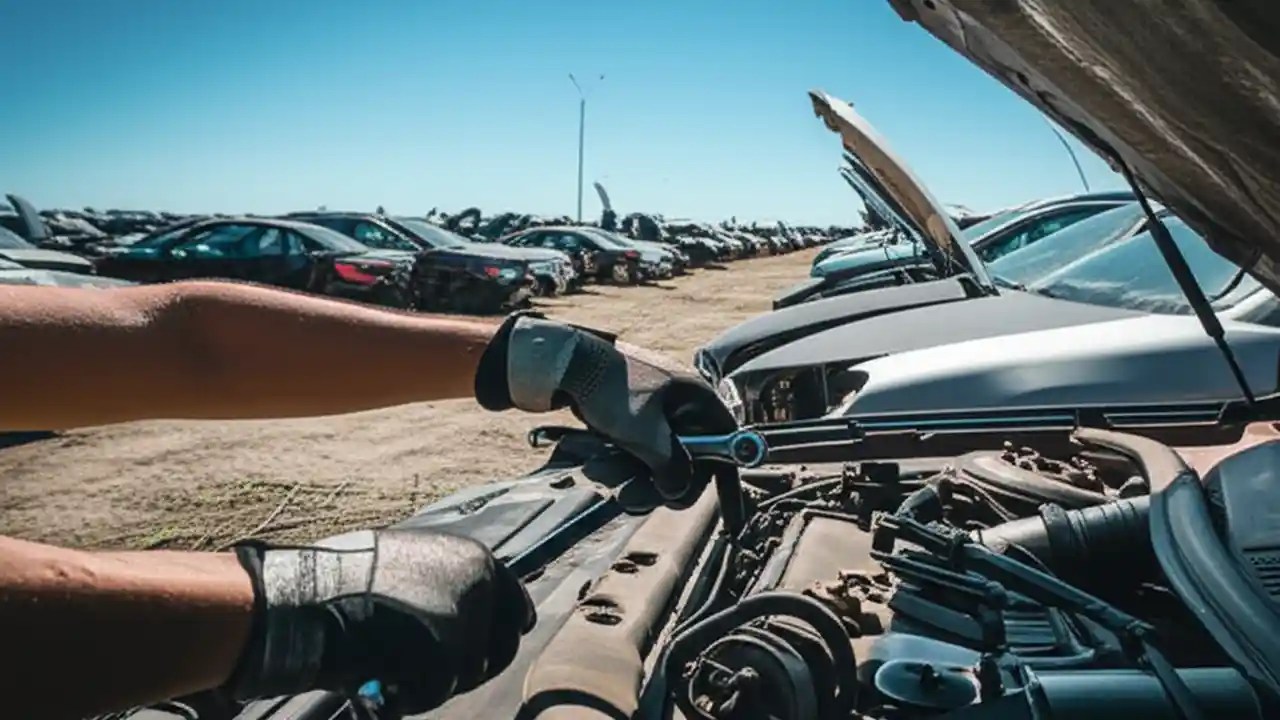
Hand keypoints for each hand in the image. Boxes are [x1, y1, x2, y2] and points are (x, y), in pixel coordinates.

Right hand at [225, 529, 534, 713]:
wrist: (312, 598)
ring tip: (394, 668)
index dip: (507, 630)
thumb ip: (445, 583)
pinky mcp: (449, 657)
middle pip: (502, 648)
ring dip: (436, 680)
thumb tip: (466, 615)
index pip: (516, 604)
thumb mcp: (408, 563)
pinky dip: (412, 695)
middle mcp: (481, 587)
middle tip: (437, 674)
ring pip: (468, 675)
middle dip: (473, 666)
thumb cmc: (344, 582)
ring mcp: (468, 622)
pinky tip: (383, 680)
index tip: (501, 646)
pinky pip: (437, 692)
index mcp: (474, 558)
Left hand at [475, 312, 737, 505]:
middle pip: (688, 458)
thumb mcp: (647, 435)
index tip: (717, 504)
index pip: (726, 442)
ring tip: (601, 471)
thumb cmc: (612, 390)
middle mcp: (682, 404)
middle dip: (657, 481)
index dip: (722, 476)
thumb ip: (670, 467)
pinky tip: (597, 462)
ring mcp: (656, 410)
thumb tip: (678, 493)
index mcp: (697, 399)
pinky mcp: (632, 416)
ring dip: (631, 474)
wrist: (565, 364)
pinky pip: (636, 450)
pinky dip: (620, 461)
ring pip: (656, 458)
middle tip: (631, 498)